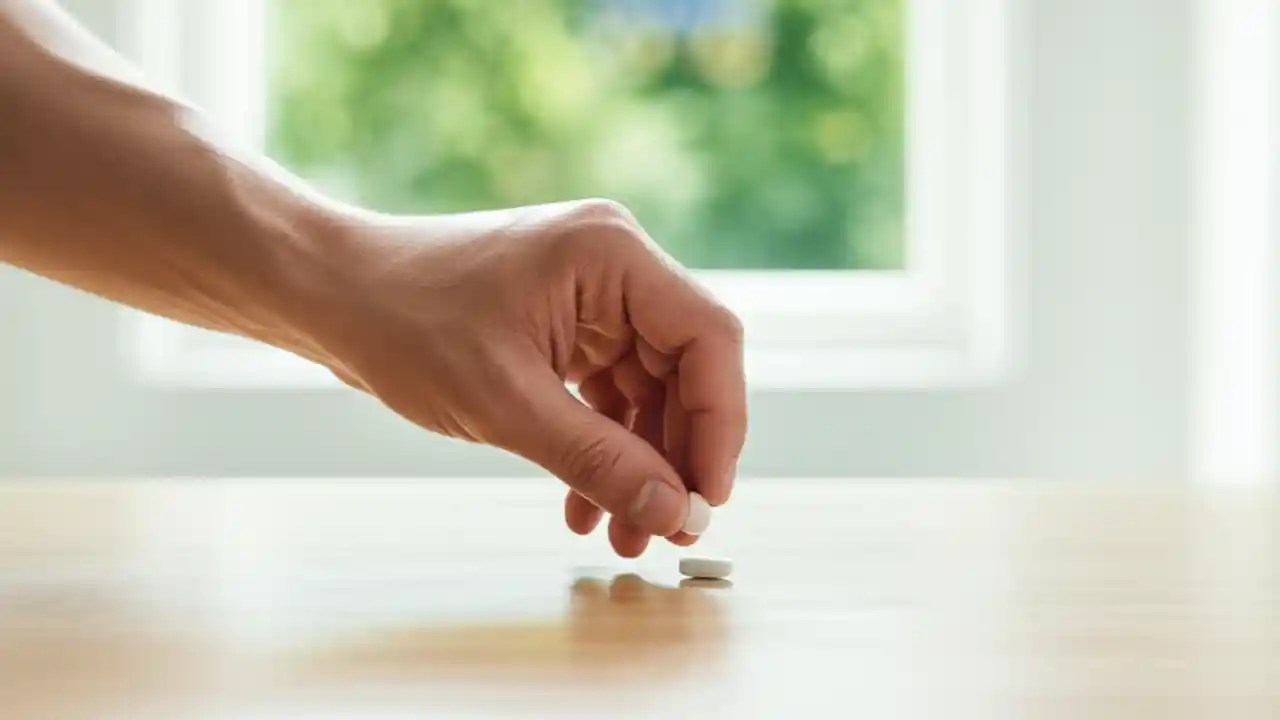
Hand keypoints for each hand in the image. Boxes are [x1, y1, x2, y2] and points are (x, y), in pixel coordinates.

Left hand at [308, 200, 746, 556]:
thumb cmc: (404, 323)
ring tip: (625, 535)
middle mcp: (614, 268)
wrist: (331, 296)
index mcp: (613, 256)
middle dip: (676, 455)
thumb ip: (598, 460)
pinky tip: (584, 505)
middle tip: (667, 529)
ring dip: (639, 464)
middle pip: (686, 369)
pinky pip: (608, 395)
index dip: (720, 422)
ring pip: (649, 391)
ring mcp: (590, 297)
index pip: (709, 338)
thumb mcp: (507, 404)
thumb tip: (673, 514)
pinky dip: (602, 449)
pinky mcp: (566, 327)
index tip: (705, 496)